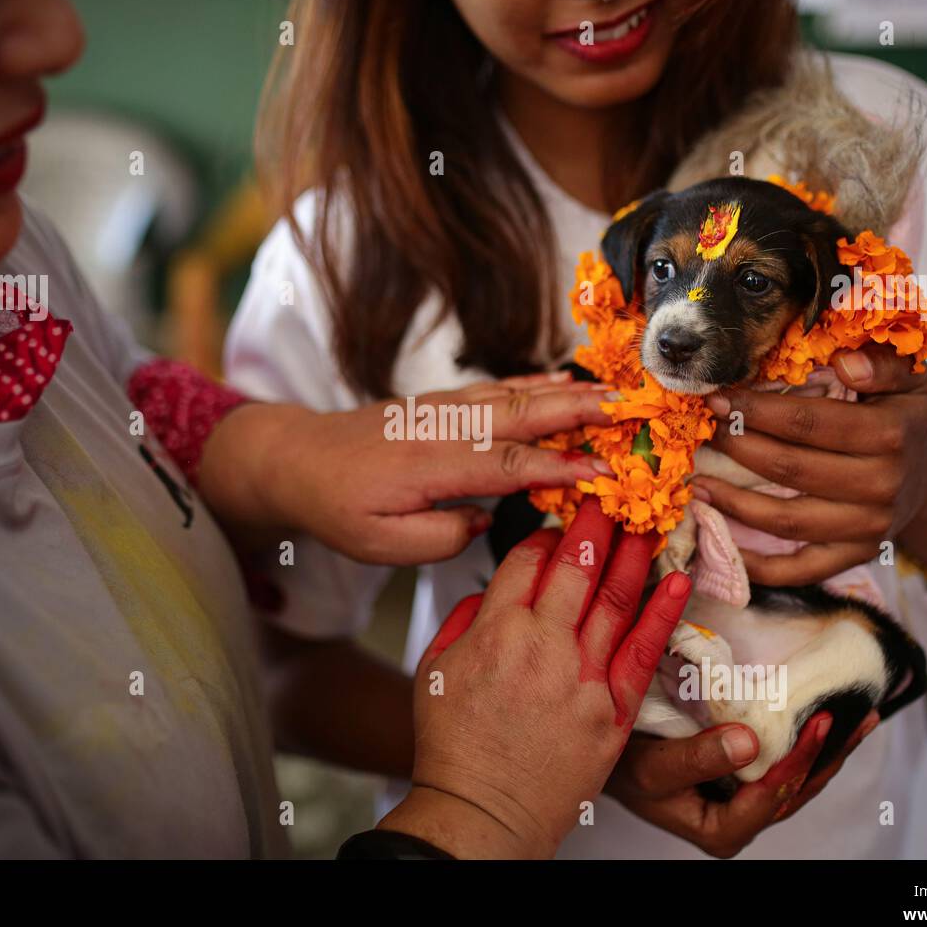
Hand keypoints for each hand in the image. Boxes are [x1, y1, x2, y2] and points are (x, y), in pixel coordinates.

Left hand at [201, 372, 612, 564]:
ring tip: (610, 392)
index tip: (602, 471)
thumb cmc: (337, 507)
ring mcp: (441, 409)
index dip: (556, 468)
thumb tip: (484, 521)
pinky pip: (493, 389)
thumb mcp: (379, 544)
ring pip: (510, 396)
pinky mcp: (440, 402)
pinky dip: (531, 383)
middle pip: (519, 415)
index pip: (505, 465)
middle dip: (577, 412)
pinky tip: (559, 382)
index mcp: (428, 465)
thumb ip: (438, 537)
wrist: (298, 458)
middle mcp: (440, 427)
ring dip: (563, 394)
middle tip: (628, 409)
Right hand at [378, 498, 689, 858]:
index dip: (543, 538)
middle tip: (609, 502)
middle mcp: (540, 645)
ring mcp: (581, 676)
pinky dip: (664, 611)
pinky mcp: (612, 709)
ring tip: (646, 524)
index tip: (556, 529)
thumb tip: (491, 589)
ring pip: (614, 598)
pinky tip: (678, 580)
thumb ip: (462, 619)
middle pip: (575, 567)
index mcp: (494, 630)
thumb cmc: (454, 746)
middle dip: (594, 527)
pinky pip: (644, 650)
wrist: (482, 810)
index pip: (526, 562)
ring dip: (632, 554)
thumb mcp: (433, 670)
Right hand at [606, 711, 877, 858]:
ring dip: (830, 748)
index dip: (797, 763)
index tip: (817, 724)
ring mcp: (746, 798)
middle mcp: (741, 819)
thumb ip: (697, 758)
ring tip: (860, 716)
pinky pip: (785, 761)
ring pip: (799, 777)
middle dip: (829, 755)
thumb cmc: (624, 767)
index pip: (772, 798)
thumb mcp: (652, 767)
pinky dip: (811, 739)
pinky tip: (833, 717)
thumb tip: (751, 743)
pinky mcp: (746, 776)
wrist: (606, 759)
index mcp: (722, 829)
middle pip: (797, 790)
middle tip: (855, 717)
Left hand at [694, 344, 926, 584]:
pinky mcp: (855, 556)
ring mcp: (869, 527)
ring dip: (734, 504)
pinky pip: (800, 569)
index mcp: (891, 434)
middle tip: (708, 431)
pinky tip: (720, 539)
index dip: (757, 411)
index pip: (808, 423)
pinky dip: (756, 565)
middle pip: (792, 469)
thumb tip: (845, 363)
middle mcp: (882, 485)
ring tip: (698, 483)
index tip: (718, 399)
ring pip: (788, 521)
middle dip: (739, 448)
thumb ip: (882, 362)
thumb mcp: (907, 375)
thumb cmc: (901, 412)